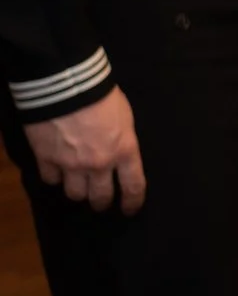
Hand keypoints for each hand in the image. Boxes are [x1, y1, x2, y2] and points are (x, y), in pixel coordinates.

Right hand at [23, 87, 145, 213]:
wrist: (67, 86)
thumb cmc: (103, 96)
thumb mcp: (124, 117)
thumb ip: (122, 140)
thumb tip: (118, 150)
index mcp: (124, 151)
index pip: (133, 186)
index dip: (132, 202)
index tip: (130, 209)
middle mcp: (99, 164)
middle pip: (100, 197)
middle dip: (101, 202)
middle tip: (100, 201)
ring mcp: (71, 165)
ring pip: (74, 194)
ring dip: (77, 190)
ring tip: (78, 184)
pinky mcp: (47, 160)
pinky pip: (51, 180)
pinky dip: (54, 177)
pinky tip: (56, 170)